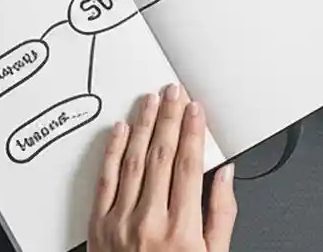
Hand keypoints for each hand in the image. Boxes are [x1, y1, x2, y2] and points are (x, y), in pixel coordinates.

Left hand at [88, 85, 236, 251]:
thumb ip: (221, 214)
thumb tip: (224, 176)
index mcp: (181, 229)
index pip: (187, 164)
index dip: (192, 131)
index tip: (195, 109)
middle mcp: (149, 222)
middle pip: (160, 155)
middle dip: (168, 118)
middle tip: (173, 93)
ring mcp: (120, 223)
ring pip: (132, 161)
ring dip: (141, 125)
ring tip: (149, 101)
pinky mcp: (98, 227)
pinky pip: (104, 181)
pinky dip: (111, 152)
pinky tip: (118, 131)